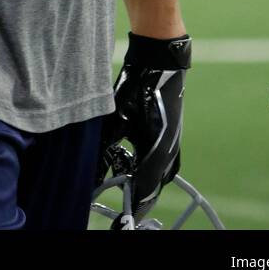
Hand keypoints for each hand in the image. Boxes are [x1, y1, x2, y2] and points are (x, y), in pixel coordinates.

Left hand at [95, 32, 190, 222]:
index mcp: (158, 148)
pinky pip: (168, 162)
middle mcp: (170, 150)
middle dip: (140, 193)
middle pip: (155, 184)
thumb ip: (107, 143)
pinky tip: (139, 164)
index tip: (123, 208)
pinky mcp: (173, 134)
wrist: (159, 61)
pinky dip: (154, 169)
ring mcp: (174, 142)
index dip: (132, 198)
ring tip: (129, 183)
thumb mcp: (118, 116)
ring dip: (148, 181)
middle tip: (123, 197)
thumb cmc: (138, 85)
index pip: (145, 185)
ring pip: (163, 174)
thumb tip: (93, 165)